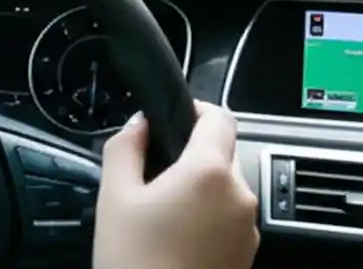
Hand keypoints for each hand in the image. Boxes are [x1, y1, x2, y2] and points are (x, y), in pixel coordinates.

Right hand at [93, 101, 259, 268]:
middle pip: (221, 154)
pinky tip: (176, 240)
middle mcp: (239, 196)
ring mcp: (248, 229)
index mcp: (209, 172)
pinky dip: (206, 220)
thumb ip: (125, 147)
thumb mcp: (114, 197)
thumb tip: (138, 125)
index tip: (175, 119)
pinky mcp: (246, 254)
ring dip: (199, 191)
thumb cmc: (135, 265)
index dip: (196, 110)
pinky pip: (228, 220)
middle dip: (190, 158)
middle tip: (153, 180)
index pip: (219, 117)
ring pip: (224, 189)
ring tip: (161, 218)